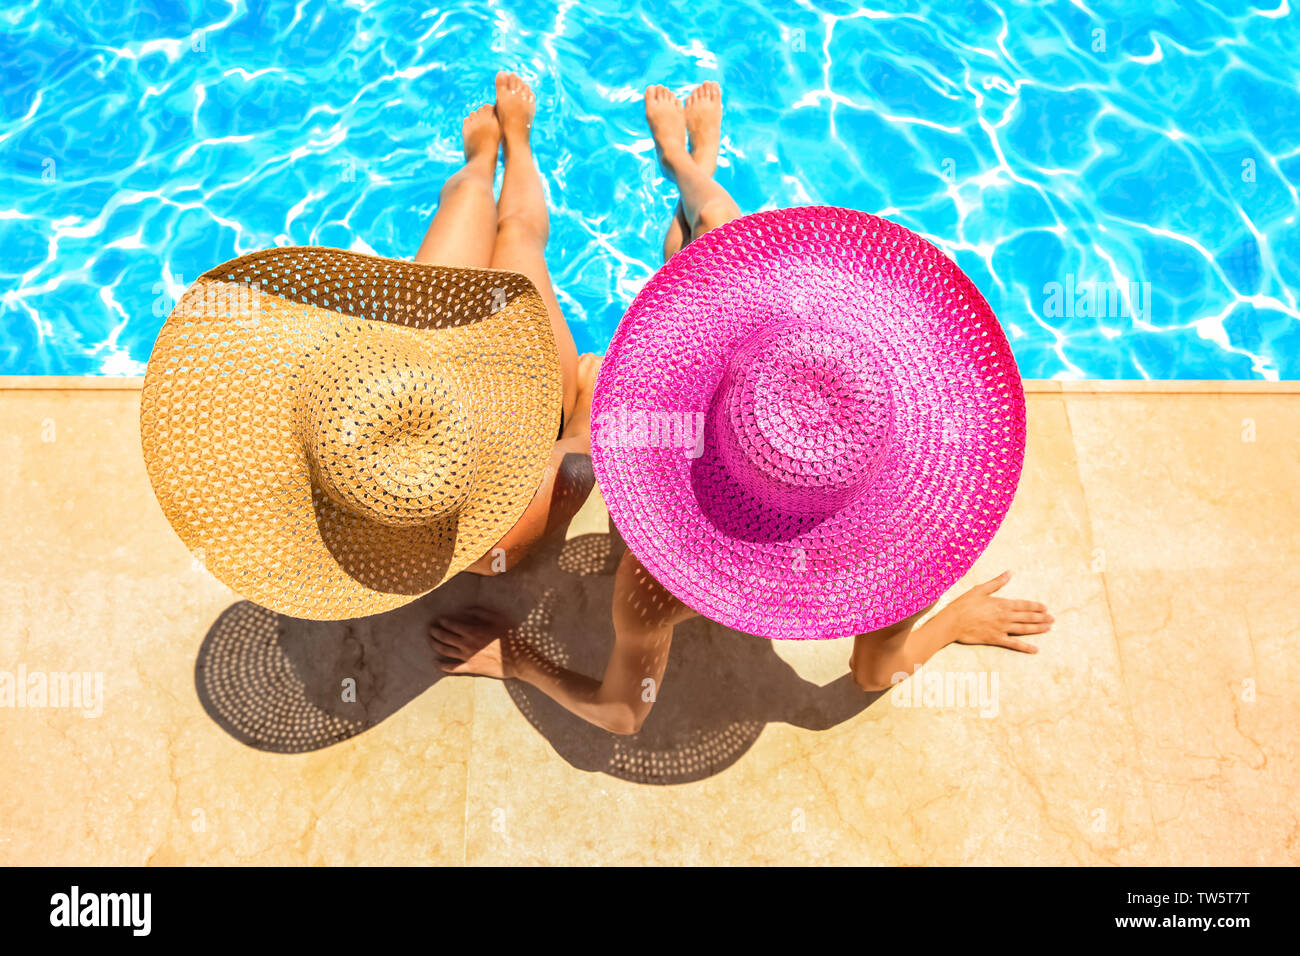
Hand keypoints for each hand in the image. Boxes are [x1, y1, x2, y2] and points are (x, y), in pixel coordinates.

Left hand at [429, 607, 515, 678]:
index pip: (451, 625)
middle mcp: (466, 644)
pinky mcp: (470, 668)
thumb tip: (466, 610)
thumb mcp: (498, 619)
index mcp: (472, 631)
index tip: (439, 620)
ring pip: (445, 650)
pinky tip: (436, 662)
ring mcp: (467, 657)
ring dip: (435, 644)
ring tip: (430, 640)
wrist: (518, 659)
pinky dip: (442, 665)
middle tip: (430, 629)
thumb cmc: (510, 637)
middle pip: (445, 637)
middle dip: (435, 632)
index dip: (443, 622)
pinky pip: (452, 668)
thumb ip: (481, 612)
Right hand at [927, 571, 1052, 652]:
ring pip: (1024, 629)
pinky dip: (1026, 647)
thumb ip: (996, 582)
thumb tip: (1009, 573)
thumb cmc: (964, 604)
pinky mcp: (996, 639)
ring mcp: (1002, 629)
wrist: (952, 622)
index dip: (1036, 606)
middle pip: (1027, 617)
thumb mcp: (980, 589)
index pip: (1024, 605)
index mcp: (1002, 603)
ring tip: (1048, 628)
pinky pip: (1014, 644)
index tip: (1045, 608)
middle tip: (1052, 619)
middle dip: (1041, 617)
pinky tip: (1035, 649)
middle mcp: (1005, 617)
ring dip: (1038, 629)